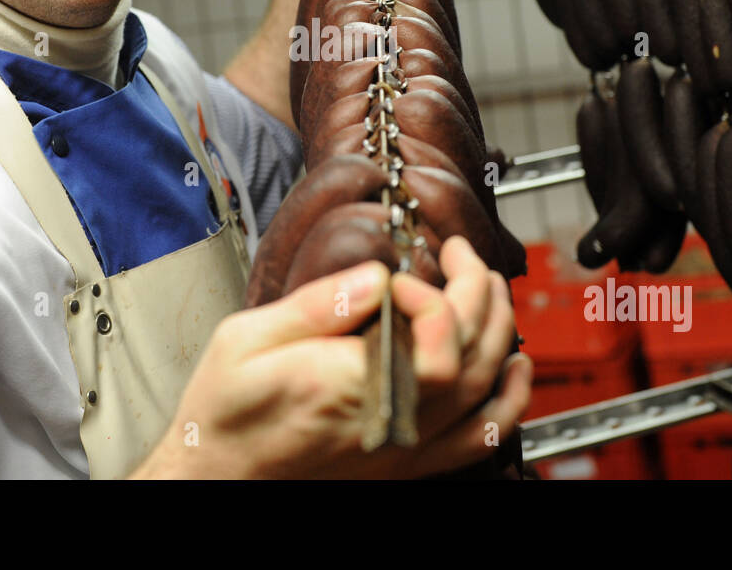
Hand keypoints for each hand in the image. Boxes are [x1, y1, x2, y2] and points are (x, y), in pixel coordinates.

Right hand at [136, 236, 530, 478]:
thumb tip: (374, 277)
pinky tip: (513, 366)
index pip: (435, 337)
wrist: (219, 477)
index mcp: (349, 385)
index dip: (431, 295)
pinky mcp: (407, 461)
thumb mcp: (245, 340)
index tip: (395, 277)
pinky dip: (507, 400)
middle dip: (477, 291)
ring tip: (486, 286)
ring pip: (483, 387)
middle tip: (459, 254)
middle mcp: (388, 419)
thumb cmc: (226, 415)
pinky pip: (479, 437)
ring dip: (497, 329)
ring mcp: (403, 445)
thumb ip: (316, 305)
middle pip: (472, 353)